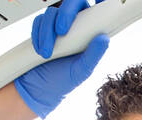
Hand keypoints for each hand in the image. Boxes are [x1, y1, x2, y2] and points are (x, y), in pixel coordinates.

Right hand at [14, 0, 110, 118]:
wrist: (38, 88)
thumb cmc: (63, 81)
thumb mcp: (81, 71)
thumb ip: (93, 55)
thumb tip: (104, 38)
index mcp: (90, 34)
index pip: (96, 12)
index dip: (98, 2)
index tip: (100, 1)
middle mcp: (75, 26)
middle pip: (72, 4)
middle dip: (65, 14)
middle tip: (61, 30)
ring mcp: (57, 25)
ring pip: (53, 12)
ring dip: (47, 31)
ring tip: (47, 52)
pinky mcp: (42, 28)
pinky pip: (39, 20)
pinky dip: (38, 33)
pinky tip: (40, 48)